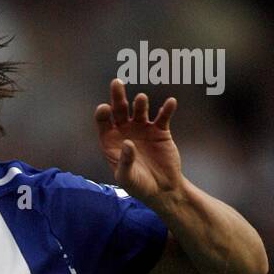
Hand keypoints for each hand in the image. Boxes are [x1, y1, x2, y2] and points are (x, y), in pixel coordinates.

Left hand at [95, 79, 181, 206]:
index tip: (105, 108)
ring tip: (141, 99)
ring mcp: (143, 128)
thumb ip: (125, 162)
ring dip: (140, 103)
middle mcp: (125, 130)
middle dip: (117, 96)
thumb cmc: (139, 186)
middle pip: (120, 109)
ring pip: (140, 109)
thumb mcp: (128, 179)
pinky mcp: (160, 129)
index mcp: (111, 141)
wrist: (162, 189)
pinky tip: (170, 103)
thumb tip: (128, 143)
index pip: (104, 122)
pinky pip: (163, 116)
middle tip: (116, 83)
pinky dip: (167, 109)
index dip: (103, 114)